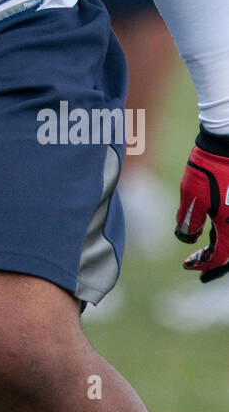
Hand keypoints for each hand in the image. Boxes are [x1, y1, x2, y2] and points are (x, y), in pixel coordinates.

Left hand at [175, 126, 228, 281]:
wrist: (225, 142)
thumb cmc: (208, 169)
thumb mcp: (191, 197)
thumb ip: (189, 222)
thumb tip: (187, 237)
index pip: (220, 256)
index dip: (203, 264)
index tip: (187, 265)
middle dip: (214, 262)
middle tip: (198, 269)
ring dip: (218, 247)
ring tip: (200, 252)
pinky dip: (223, 232)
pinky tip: (208, 232)